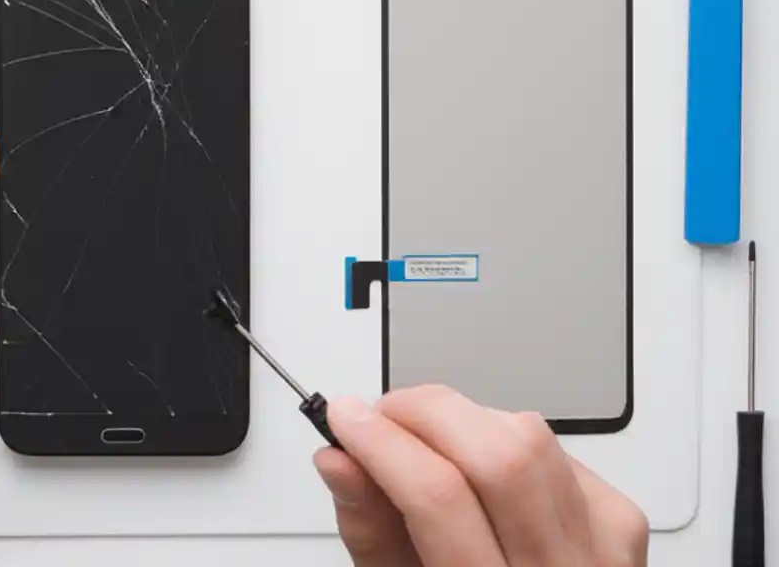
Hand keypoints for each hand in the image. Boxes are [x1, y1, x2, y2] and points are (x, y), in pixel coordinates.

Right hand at [314, 385, 648, 566]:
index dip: (382, 442)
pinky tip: (482, 466)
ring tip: (425, 438)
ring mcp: (603, 548)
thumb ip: (370, 531)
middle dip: (424, 412)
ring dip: (463, 420)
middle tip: (381, 415)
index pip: (439, 498)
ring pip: (531, 439)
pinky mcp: (621, 520)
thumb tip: (339, 458)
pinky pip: (559, 450)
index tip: (345, 418)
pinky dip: (507, 439)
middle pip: (498, 455)